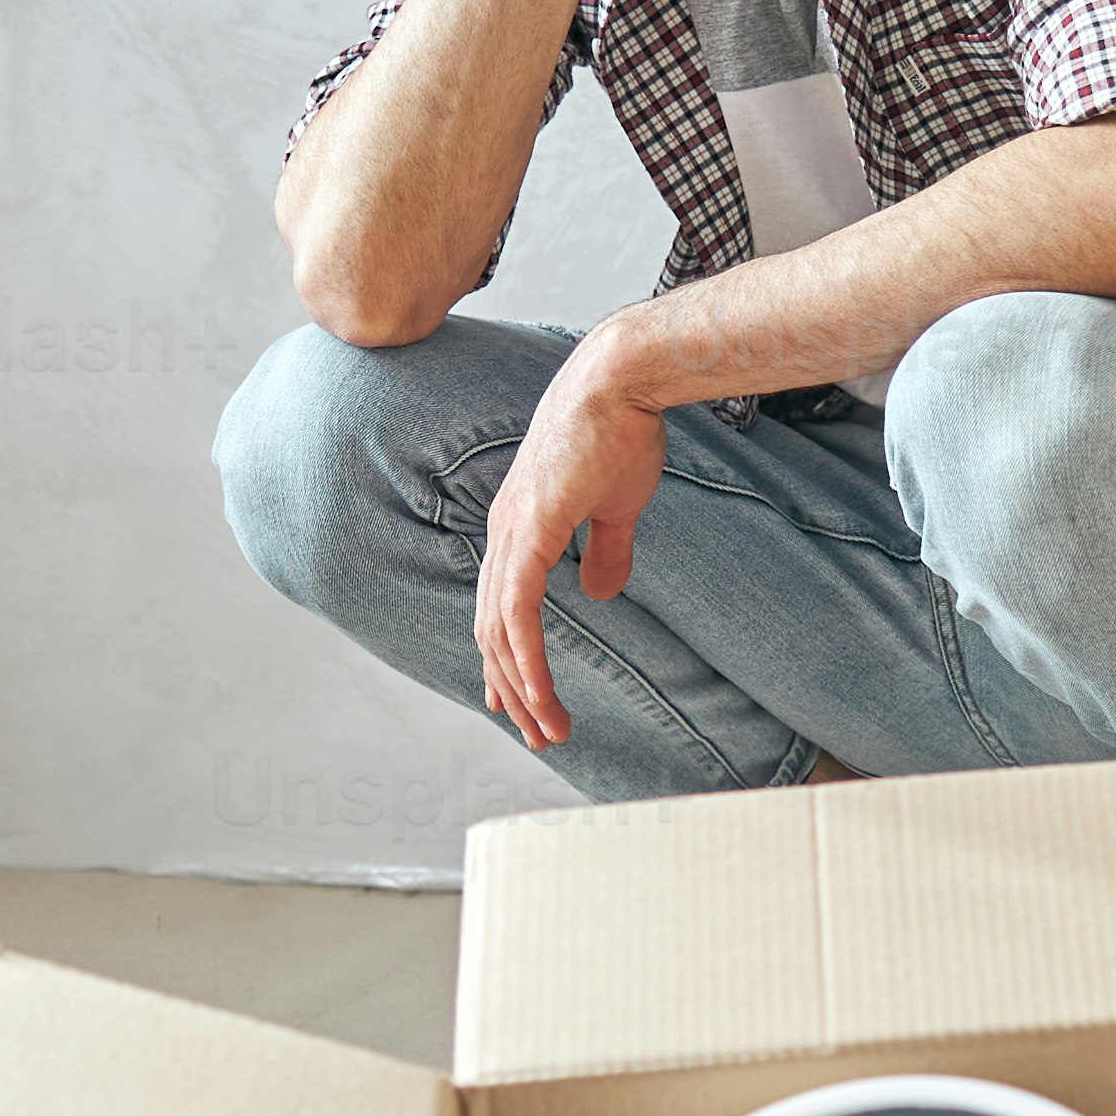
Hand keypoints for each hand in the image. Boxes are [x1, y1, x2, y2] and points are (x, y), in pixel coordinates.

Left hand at [471, 348, 667, 748]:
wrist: (623, 382)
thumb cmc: (623, 430)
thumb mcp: (617, 506)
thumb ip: (606, 551)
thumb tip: (600, 594)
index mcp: (520, 526)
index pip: (500, 607)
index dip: (507, 658)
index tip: (518, 702)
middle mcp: (503, 533)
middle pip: (492, 630)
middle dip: (514, 689)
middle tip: (539, 734)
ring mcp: (511, 533)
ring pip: (499, 633)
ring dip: (523, 688)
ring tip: (548, 729)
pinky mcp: (528, 533)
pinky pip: (517, 614)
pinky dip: (527, 661)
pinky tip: (541, 695)